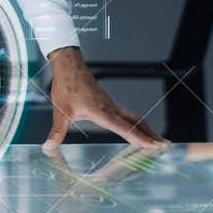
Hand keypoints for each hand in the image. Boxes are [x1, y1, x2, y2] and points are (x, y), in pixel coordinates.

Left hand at [41, 46, 166, 150]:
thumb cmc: (66, 86)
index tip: (153, 146)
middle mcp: (110, 108)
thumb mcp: (60, 111)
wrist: (69, 66)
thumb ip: (57, 131)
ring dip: (146, 129)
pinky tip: (137, 130)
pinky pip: (127, 115)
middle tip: (164, 146)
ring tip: (157, 140)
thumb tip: (48, 146)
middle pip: (136, 122)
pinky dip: (137, 124)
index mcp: (102, 112)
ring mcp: (111, 105)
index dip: (139, 138)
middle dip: (151, 135)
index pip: (124, 127)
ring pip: (133, 118)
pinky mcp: (108, 103)